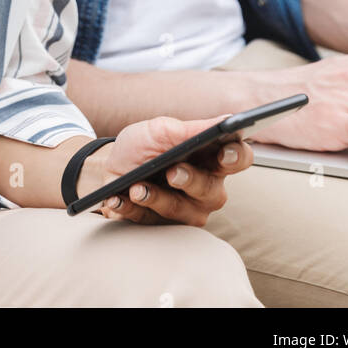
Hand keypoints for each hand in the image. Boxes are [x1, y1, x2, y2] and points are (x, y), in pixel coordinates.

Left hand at [84, 117, 252, 226]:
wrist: (109, 167)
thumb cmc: (142, 147)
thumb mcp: (160, 130)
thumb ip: (191, 129)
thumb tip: (226, 119)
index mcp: (211, 159)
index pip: (238, 158)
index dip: (237, 156)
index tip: (223, 153)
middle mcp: (207, 189)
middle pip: (212, 190)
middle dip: (191, 180)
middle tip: (172, 172)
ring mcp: (187, 211)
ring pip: (181, 210)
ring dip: (156, 197)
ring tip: (137, 187)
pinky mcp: (163, 227)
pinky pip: (150, 222)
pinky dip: (132, 208)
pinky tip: (120, 198)